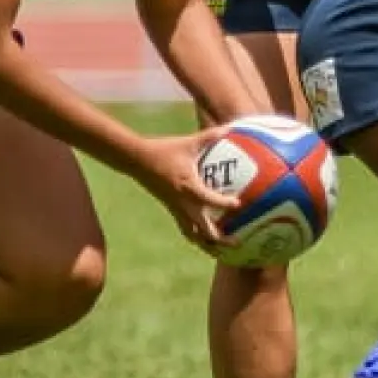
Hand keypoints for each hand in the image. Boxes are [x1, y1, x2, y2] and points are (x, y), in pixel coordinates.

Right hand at [133, 126, 239, 249]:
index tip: (239, 204)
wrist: (138, 161)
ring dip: (209, 244)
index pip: (210, 200)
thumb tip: (230, 127)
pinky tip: (209, 239)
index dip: (225, 204)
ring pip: (194, 236)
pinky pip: (187, 229)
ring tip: (225, 251)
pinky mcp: (172, 211)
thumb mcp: (188, 143)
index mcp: (189, 187)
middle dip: (221, 239)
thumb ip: (210, 136)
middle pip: (204, 231)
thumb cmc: (165, 150)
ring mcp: (177, 210)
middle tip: (239, 242)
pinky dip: (198, 237)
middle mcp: (184, 204)